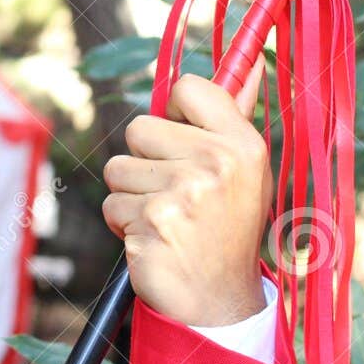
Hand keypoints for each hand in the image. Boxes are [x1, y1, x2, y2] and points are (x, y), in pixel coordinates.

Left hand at [101, 62, 272, 326]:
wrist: (218, 301)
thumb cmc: (228, 227)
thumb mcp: (246, 170)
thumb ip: (235, 114)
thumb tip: (250, 62)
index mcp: (243, 145)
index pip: (186, 88)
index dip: (175, 115)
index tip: (186, 143)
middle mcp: (215, 165)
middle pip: (139, 128)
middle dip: (145, 161)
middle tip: (175, 193)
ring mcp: (181, 195)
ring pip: (118, 168)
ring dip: (132, 195)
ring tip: (165, 219)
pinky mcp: (149, 223)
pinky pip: (112, 204)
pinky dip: (124, 224)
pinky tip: (154, 240)